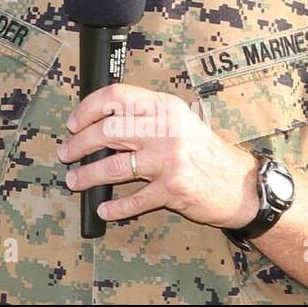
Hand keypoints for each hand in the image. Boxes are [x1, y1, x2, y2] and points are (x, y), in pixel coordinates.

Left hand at [56, 83, 260, 228]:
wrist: (241, 184)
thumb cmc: (203, 151)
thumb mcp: (178, 121)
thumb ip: (144, 117)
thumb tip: (99, 121)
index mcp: (164, 107)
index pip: (115, 97)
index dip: (87, 109)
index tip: (73, 123)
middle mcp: (165, 130)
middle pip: (107, 131)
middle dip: (79, 144)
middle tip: (66, 153)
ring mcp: (169, 160)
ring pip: (114, 166)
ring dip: (87, 175)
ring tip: (74, 180)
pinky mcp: (173, 190)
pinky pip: (134, 200)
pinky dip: (115, 207)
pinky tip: (103, 208)